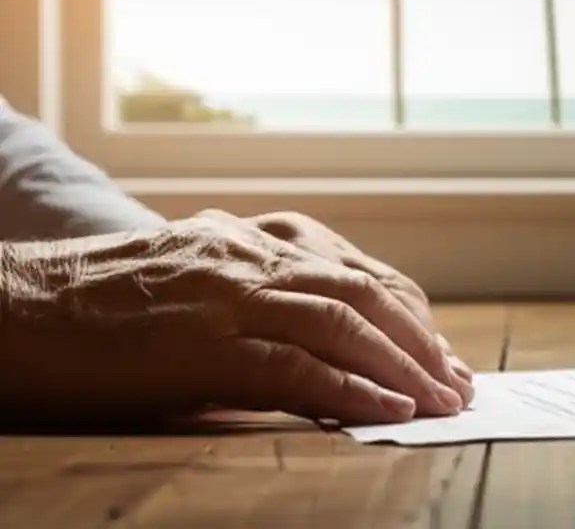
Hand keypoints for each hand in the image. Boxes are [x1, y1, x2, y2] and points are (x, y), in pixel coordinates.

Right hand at [0, 216, 465, 423]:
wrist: (12, 312)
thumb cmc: (94, 308)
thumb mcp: (187, 281)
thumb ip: (250, 297)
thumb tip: (313, 346)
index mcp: (246, 237)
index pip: (354, 267)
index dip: (406, 309)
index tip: (438, 346)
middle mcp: (247, 254)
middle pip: (363, 290)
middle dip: (421, 339)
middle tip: (458, 381)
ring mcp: (227, 294)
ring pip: (343, 321)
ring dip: (403, 364)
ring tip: (442, 400)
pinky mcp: (204, 344)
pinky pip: (296, 366)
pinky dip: (352, 389)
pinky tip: (390, 409)